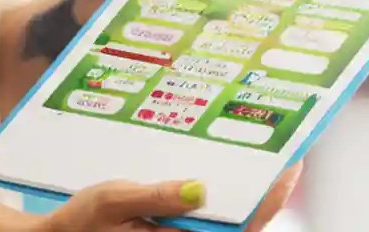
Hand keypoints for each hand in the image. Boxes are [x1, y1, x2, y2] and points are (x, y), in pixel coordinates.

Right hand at [37, 164, 301, 231]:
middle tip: (279, 146)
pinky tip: (217, 166)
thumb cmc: (79, 224)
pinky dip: (218, 194)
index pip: (242, 228)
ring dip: (242, 189)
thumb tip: (199, 189)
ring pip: (227, 220)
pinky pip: (208, 219)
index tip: (290, 166)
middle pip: (241, 223)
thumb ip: (154, 197)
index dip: (270, 199)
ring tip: (254, 148)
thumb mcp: (111, 203)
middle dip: (263, 187)